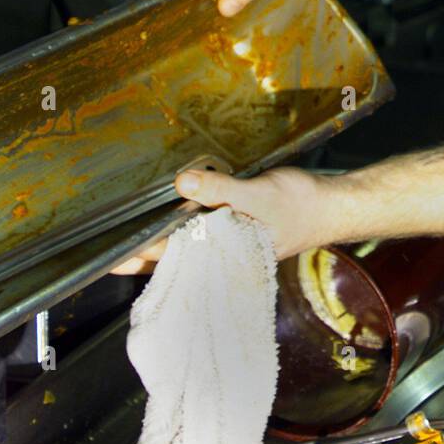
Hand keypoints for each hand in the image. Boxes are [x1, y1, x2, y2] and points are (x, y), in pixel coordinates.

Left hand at [108, 166, 333, 273]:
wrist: (333, 208)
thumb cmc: (301, 206)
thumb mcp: (259, 194)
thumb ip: (221, 191)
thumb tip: (183, 183)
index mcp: (227, 252)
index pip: (177, 256)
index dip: (144, 255)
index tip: (116, 257)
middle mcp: (226, 255)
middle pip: (178, 260)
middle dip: (145, 258)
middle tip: (111, 259)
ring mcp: (232, 247)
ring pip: (189, 253)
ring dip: (161, 250)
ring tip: (129, 252)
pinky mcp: (238, 236)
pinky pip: (204, 241)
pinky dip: (185, 238)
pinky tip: (173, 233)